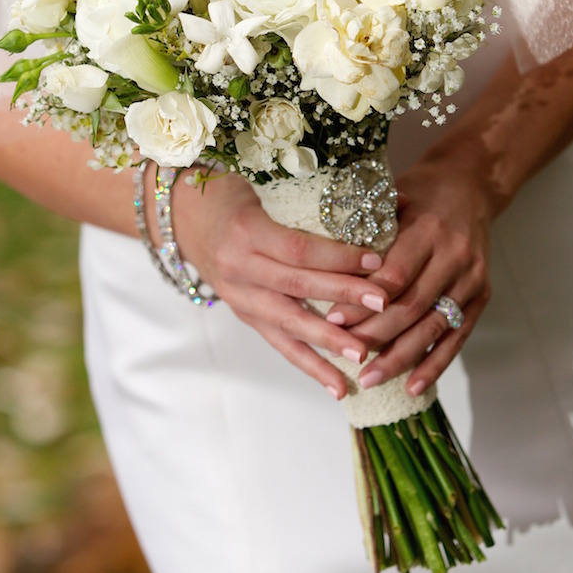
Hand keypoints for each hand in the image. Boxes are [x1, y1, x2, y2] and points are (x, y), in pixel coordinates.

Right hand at [172, 172, 388, 395]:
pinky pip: (280, 345)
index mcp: (246, 231)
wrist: (189, 221)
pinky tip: (338, 385)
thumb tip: (383, 202)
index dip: (337, 256)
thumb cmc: (238, 196)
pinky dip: (311, 366)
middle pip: (296, 287)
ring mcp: (240, 298)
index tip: (376, 259)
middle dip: (342, 297)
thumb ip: (312, 199)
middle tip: (383, 305)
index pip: (297, 249)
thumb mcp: (266, 187)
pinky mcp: (246, 317)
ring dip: (327, 341)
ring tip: (362, 355)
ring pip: (287, 324)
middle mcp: (239, 268)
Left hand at [325, 151, 494, 395]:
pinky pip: (457, 337)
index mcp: (429, 229)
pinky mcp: (482, 296)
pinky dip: (434, 363)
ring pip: (433, 327)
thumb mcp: (391, 198)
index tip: (332, 320)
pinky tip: (412, 386)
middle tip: (344, 356)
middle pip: (412, 307)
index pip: (394, 276)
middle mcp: (455, 256)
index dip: (362, 302)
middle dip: (376, 336)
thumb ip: (364, 229)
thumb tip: (320, 265)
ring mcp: (472, 279)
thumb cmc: (420, 191)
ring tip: (369, 379)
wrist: (471, 185)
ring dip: (401, 358)